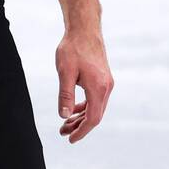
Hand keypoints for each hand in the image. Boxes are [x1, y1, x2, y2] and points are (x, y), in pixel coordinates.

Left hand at [55, 26, 112, 142]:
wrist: (84, 29)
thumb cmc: (73, 48)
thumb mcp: (65, 72)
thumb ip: (65, 95)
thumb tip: (64, 116)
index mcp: (98, 88)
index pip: (92, 118)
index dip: (81, 131)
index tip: (70, 139)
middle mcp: (106, 87)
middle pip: (95, 115)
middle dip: (79, 126)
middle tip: (62, 133)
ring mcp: (107, 83)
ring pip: (96, 107)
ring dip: (81, 117)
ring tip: (65, 124)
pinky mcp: (103, 78)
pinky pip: (96, 99)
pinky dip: (85, 107)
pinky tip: (74, 110)